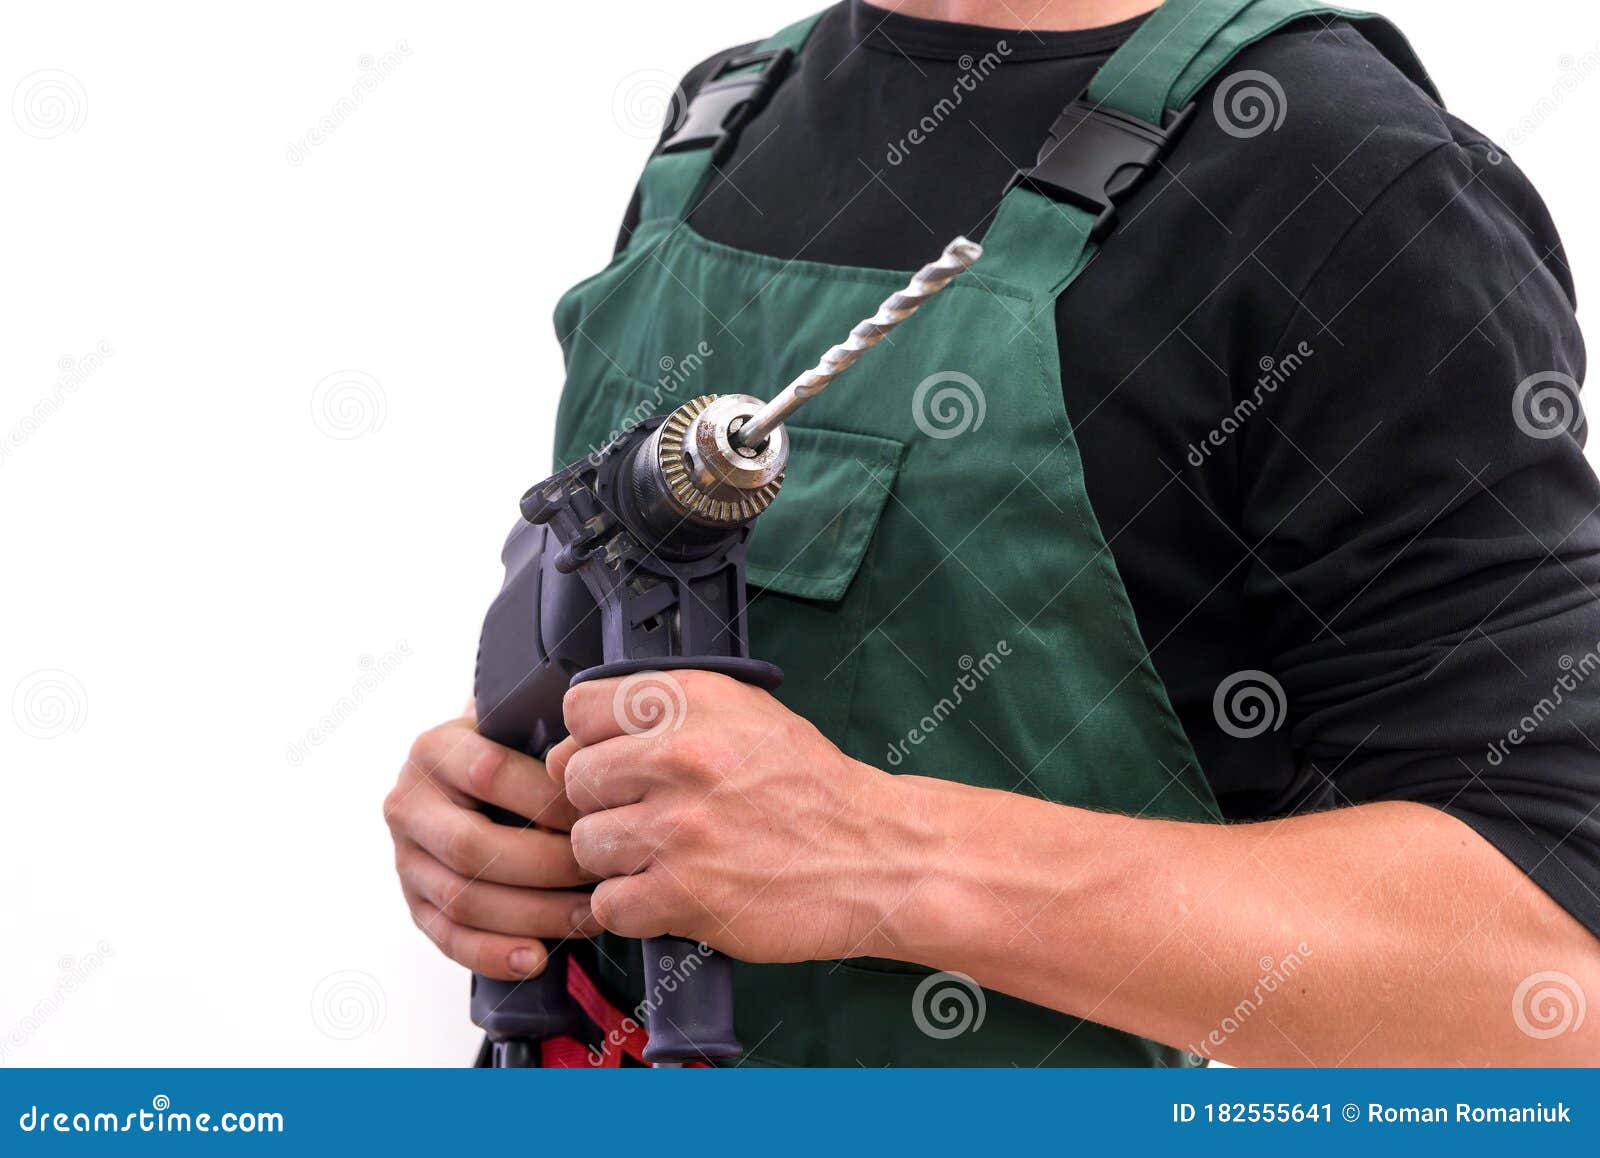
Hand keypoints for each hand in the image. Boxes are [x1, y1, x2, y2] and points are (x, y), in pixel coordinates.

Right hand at [384, 708, 598, 980]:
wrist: (472, 777)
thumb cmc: (516, 751)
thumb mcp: (523, 729)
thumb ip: (551, 741)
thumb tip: (597, 769)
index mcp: (435, 748)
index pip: (490, 774)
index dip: (549, 800)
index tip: (601, 816)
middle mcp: (409, 803)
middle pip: (473, 847)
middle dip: (546, 866)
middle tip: (601, 873)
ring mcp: (406, 858)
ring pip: (463, 899)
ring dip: (533, 915)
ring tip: (589, 917)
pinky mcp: (414, 904)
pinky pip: (448, 938)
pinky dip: (493, 954)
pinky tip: (536, 959)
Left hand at [545, 671, 926, 963]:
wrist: (876, 857)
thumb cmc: (812, 790)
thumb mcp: (748, 714)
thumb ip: (666, 716)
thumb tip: (576, 743)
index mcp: (694, 701)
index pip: (580, 710)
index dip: (591, 741)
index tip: (617, 763)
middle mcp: (681, 757)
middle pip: (575, 780)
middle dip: (605, 804)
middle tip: (649, 817)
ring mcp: (679, 828)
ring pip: (586, 844)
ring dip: (618, 859)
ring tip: (665, 858)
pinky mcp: (683, 894)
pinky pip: (608, 903)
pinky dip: (633, 908)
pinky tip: (670, 894)